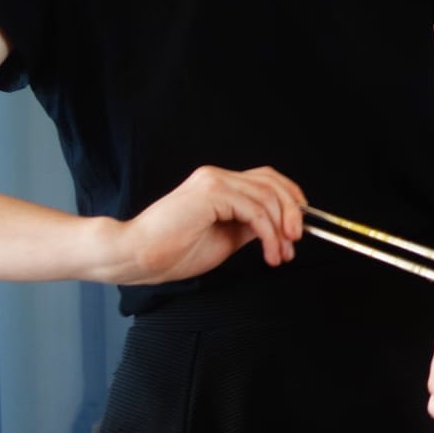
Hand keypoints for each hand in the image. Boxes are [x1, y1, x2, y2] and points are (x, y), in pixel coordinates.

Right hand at [116, 165, 304, 283]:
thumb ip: (249, 227)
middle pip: (272, 182)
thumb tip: (278, 227)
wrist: (135, 256)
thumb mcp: (225, 239)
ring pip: (268, 197)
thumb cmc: (170, 252)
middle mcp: (217, 176)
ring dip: (282, 229)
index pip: (265, 179)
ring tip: (281, 254)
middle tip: (296, 240)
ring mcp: (214, 181)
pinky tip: (270, 252)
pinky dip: (269, 234)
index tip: (298, 227)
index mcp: (217, 184)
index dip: (290, 198)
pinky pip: (255, 211)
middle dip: (293, 211)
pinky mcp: (212, 194)